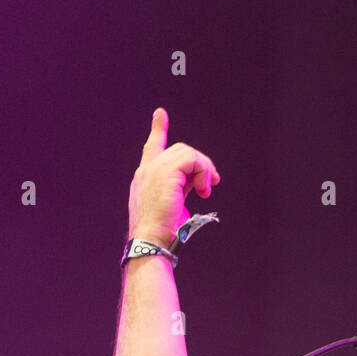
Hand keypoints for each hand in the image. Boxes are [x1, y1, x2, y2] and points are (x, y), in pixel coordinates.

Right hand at [127, 108, 219, 244]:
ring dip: (203, 170)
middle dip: (200, 165)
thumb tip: (199, 183)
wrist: (151, 241)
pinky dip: (203, 173)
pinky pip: (191, 159)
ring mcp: (154, 169)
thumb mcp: (173, 205)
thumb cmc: (163, 232)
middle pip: (180, 150)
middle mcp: (147, 170)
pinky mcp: (164, 172)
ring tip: (205, 191)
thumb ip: (182, 188)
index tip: (160, 114)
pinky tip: (203, 190)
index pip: (152, 148)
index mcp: (145, 177)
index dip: (157, 130)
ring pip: (187, 153)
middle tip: (210, 185)